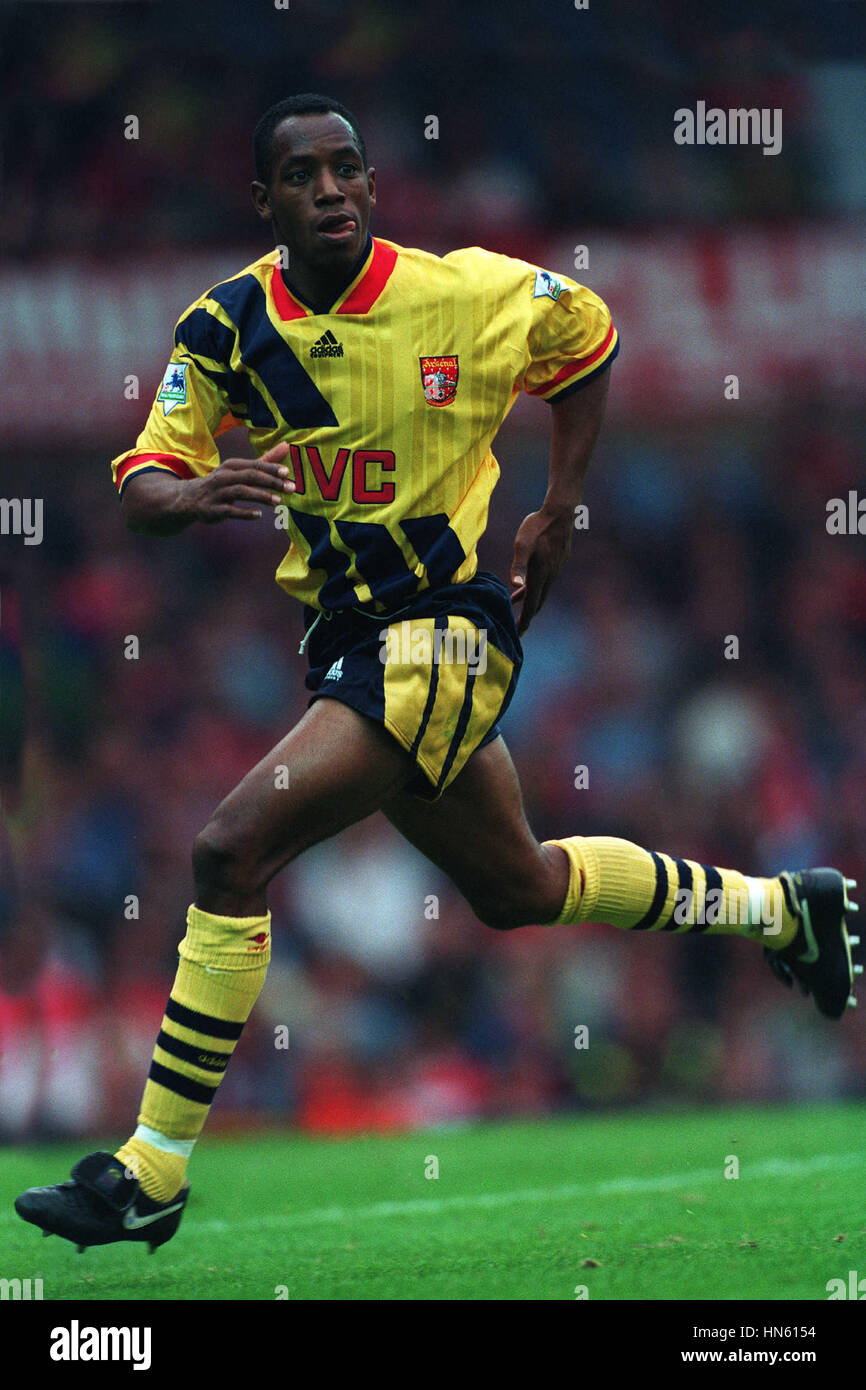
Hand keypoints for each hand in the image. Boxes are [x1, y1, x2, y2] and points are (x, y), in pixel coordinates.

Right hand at [186, 442, 294, 523]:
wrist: (190, 499)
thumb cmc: (223, 483)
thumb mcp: (240, 470)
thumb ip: (264, 461)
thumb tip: (286, 446)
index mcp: (232, 465)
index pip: (255, 464)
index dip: (271, 468)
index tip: (288, 473)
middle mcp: (224, 476)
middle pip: (250, 476)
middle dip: (271, 482)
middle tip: (290, 488)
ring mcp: (217, 493)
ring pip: (240, 492)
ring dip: (260, 496)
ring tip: (278, 501)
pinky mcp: (213, 509)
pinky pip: (230, 511)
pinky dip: (244, 512)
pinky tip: (258, 515)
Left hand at [510, 505, 572, 635]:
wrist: (561, 512)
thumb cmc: (538, 526)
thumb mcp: (522, 544)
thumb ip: (518, 566)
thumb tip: (515, 585)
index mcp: (540, 575)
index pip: (532, 605)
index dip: (525, 621)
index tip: (518, 633)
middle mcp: (550, 575)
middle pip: (538, 602)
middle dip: (527, 616)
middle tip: (517, 628)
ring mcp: (555, 568)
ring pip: (541, 590)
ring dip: (529, 600)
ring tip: (514, 605)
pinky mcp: (557, 560)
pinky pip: (544, 580)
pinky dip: (534, 587)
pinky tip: (525, 583)